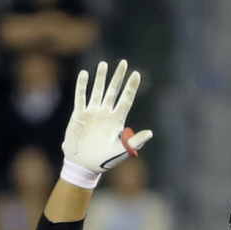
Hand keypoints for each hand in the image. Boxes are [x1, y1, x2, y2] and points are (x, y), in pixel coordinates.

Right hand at [61, 60, 152, 187]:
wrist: (84, 165)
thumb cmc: (104, 160)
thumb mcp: (122, 151)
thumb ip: (135, 142)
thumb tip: (150, 133)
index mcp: (117, 121)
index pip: (126, 100)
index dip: (131, 87)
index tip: (136, 74)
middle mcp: (106, 114)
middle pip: (113, 91)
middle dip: (118, 77)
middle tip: (124, 63)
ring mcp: (92, 113)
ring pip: (98, 91)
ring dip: (101, 78)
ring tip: (104, 64)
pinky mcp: (79, 115)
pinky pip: (81, 97)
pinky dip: (82, 86)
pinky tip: (84, 74)